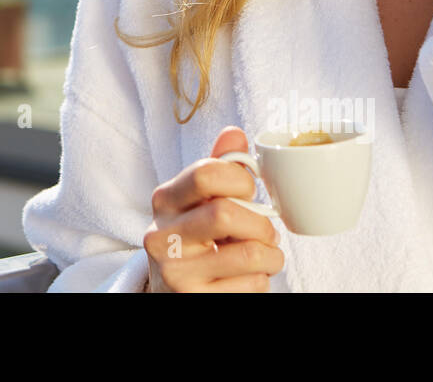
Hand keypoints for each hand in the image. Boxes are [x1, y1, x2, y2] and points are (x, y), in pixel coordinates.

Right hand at [143, 126, 283, 291]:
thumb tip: (233, 133)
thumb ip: (218, 167)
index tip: (247, 192)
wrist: (173, 291)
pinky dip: (262, 280)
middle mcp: (161, 236)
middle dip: (260, 223)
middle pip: (226, 213)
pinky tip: (246, 278)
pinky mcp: (194, 300)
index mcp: (164, 200)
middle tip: (263, 231)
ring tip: (261, 255)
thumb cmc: (195, 238)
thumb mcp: (199, 201)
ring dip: (270, 255)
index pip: (207, 173)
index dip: (241, 180)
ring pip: (249, 254)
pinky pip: (252, 285)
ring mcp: (175, 273)